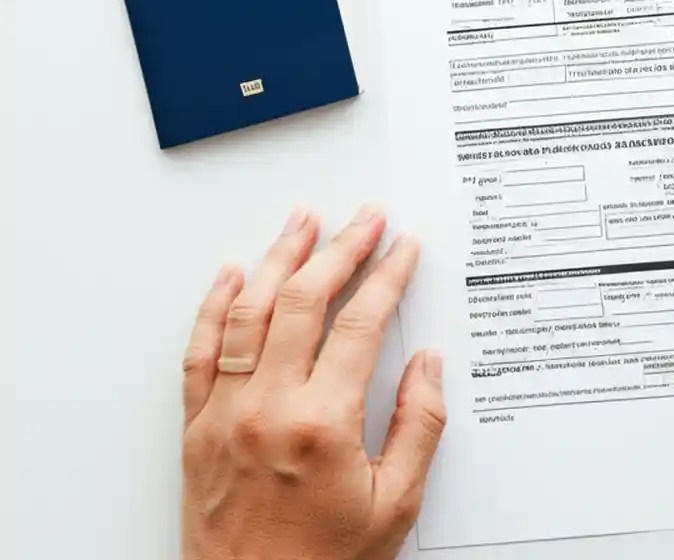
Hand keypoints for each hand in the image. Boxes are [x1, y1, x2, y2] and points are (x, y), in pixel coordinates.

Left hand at [181, 205, 445, 559]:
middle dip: (339, 250)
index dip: (386, 276)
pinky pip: (200, 350)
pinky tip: (231, 275)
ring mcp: (224, 413)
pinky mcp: (196, 428)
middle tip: (363, 218)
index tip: (402, 248)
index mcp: (321, 424)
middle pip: (303, 302)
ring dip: (279, 258)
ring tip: (302, 222)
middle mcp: (267, 408)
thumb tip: (427, 366)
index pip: (359, 325)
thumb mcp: (395, 505)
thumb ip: (418, 428)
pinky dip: (215, 304)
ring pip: (249, 312)